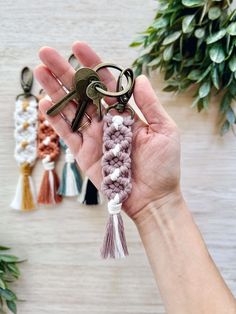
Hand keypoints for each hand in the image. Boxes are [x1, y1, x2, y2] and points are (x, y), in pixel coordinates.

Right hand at [34, 42, 180, 219]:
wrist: (153, 197)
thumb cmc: (163, 166)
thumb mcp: (164, 130)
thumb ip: (150, 105)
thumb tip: (139, 77)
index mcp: (125, 113)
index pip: (106, 84)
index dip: (92, 65)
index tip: (78, 47)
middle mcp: (106, 121)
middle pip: (83, 92)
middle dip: (66, 72)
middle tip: (47, 53)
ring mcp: (93, 137)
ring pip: (71, 109)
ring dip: (55, 91)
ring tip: (40, 71)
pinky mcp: (84, 154)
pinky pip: (67, 134)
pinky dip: (56, 119)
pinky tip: (45, 102)